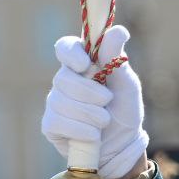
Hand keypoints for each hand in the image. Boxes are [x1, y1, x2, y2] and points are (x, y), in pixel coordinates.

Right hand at [41, 25, 147, 178]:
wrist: (121, 147)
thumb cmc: (124, 112)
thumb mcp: (127, 86)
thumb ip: (117, 60)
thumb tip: (117, 31)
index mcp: (82, 64)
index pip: (65, 47)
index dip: (71, 54)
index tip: (86, 65)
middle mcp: (65, 80)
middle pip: (64, 78)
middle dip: (90, 93)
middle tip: (108, 102)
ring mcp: (55, 102)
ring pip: (62, 102)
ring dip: (89, 114)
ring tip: (104, 122)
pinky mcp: (50, 125)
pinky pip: (58, 121)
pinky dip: (80, 130)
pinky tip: (93, 135)